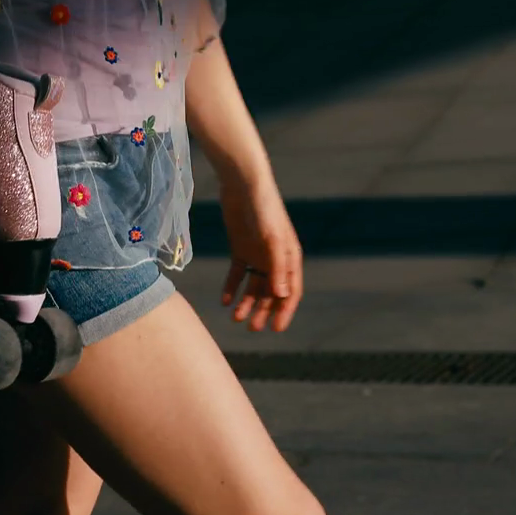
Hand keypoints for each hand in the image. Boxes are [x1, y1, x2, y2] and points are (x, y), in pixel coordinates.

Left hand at [218, 176, 302, 332]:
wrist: (243, 184)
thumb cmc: (263, 210)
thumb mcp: (272, 240)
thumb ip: (277, 267)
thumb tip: (282, 296)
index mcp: (290, 258)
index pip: (291, 291)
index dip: (285, 311)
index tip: (276, 329)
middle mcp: (275, 259)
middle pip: (271, 292)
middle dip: (263, 311)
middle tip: (252, 329)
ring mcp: (258, 254)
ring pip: (253, 286)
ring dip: (246, 303)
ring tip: (235, 318)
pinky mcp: (241, 248)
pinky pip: (237, 273)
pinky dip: (231, 287)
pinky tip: (224, 301)